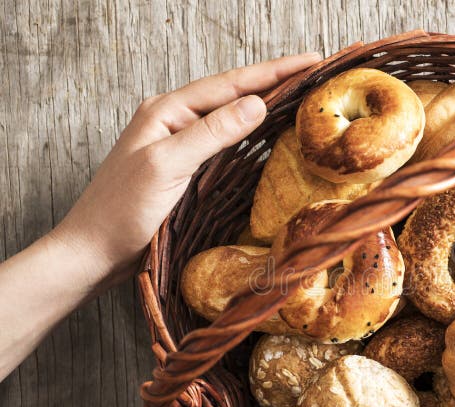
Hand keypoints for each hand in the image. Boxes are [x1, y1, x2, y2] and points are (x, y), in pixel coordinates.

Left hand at [50, 52, 320, 291]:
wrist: (94, 252)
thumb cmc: (121, 211)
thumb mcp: (167, 166)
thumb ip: (211, 133)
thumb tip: (257, 104)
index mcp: (166, 110)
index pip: (229, 84)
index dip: (273, 72)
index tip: (311, 61)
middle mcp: (173, 120)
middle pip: (232, 93)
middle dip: (274, 81)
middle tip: (314, 72)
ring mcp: (179, 143)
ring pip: (230, 116)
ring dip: (264, 104)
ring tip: (300, 94)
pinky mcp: (186, 167)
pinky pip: (225, 142)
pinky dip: (251, 134)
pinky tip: (267, 135)